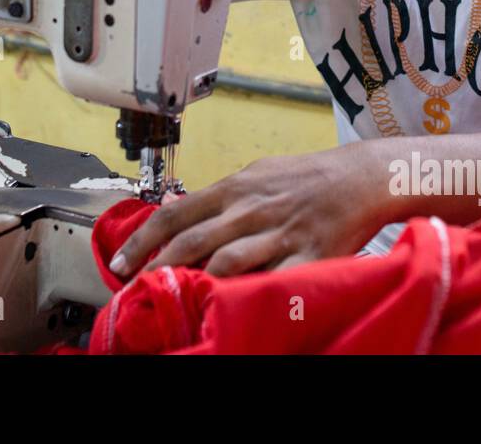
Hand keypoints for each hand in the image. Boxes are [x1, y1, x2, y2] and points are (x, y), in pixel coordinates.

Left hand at [108, 143, 396, 278]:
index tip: (120, 264)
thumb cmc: (305, 178)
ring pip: (226, 261)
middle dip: (158, 268)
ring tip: (179, 302)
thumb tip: (174, 207)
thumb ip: (217, 196)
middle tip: (137, 290)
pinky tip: (233, 306)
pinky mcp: (308, 256)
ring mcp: (278, 233)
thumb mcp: (255, 175)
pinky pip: (273, 279)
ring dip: (198, 283)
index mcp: (233, 189)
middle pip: (191, 241)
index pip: (174, 214)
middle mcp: (249, 210)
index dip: (142, 241)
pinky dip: (250, 294)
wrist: (360, 178)